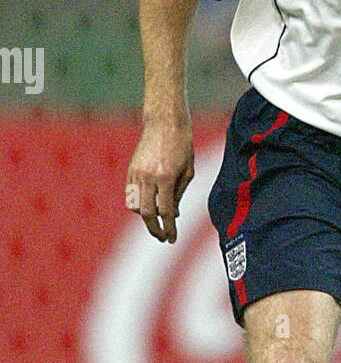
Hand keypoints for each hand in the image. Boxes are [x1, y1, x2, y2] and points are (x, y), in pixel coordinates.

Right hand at [126, 117, 193, 242]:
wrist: (164, 123)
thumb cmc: (182, 146)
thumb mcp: (188, 171)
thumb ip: (179, 194)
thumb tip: (172, 215)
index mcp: (165, 178)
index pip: (165, 212)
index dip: (169, 228)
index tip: (171, 239)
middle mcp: (148, 177)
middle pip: (147, 213)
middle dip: (154, 229)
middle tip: (162, 237)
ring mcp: (136, 174)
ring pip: (135, 206)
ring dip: (146, 216)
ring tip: (158, 219)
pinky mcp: (130, 170)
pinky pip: (131, 194)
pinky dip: (139, 204)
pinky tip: (150, 205)